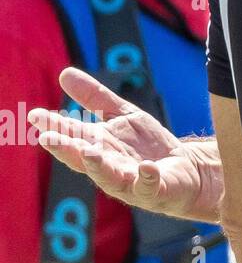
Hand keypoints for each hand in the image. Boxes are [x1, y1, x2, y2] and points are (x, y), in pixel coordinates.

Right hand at [27, 67, 221, 222]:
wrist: (185, 169)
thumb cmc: (146, 146)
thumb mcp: (123, 115)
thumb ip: (95, 98)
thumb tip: (64, 73)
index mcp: (98, 147)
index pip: (73, 136)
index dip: (55, 126)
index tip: (36, 115)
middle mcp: (108, 166)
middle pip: (83, 158)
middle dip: (66, 149)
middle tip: (47, 138)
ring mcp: (129, 181)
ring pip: (109, 177)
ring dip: (98, 165)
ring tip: (89, 152)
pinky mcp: (154, 189)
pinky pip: (148, 185)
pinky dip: (146, 177)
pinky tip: (145, 167)